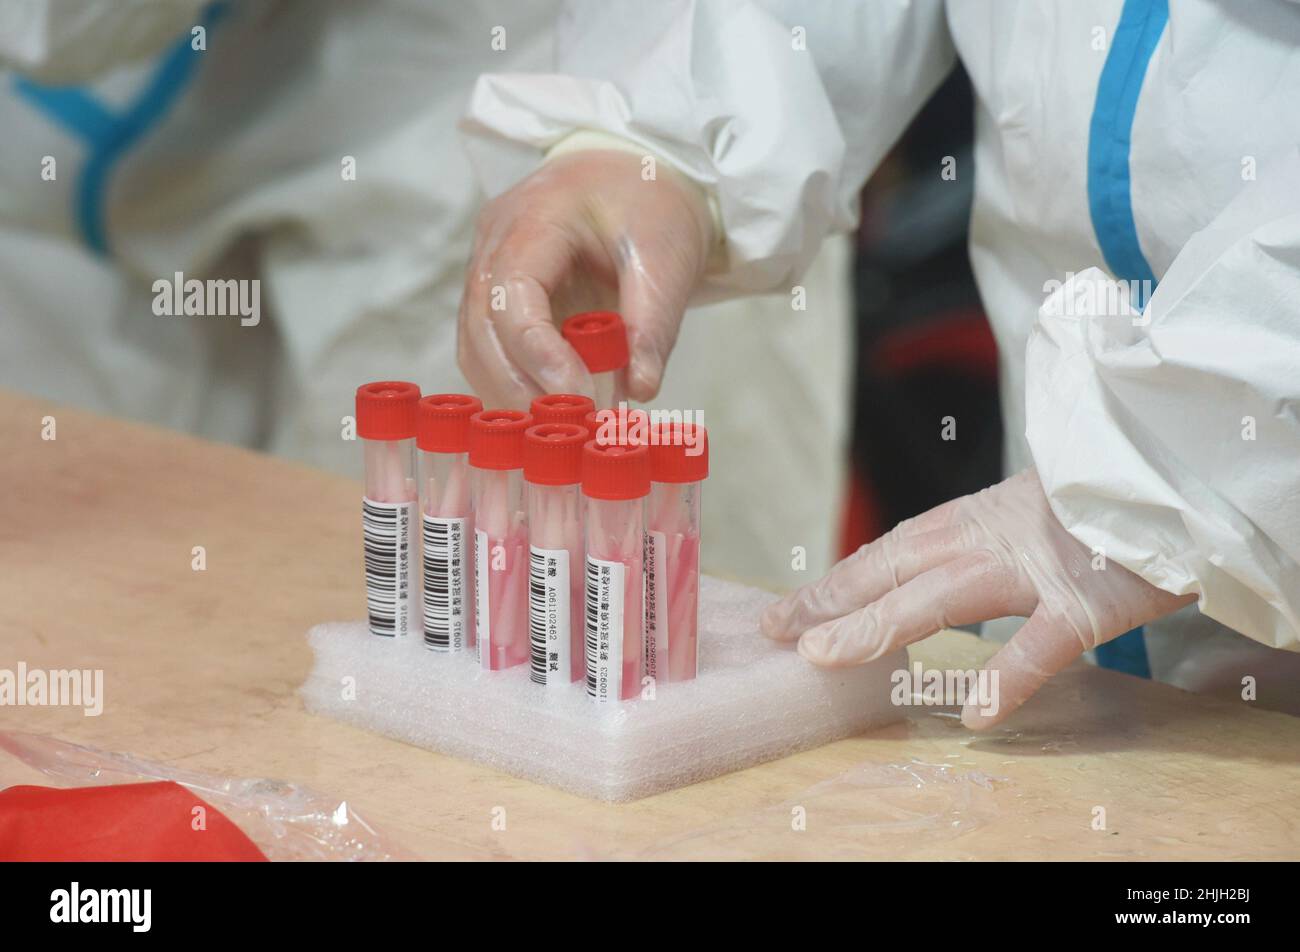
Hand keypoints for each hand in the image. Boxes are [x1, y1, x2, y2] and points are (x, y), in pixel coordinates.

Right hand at [457, 149, 713, 407]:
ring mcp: (487, 268)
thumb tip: (640, 389)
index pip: (512, 295)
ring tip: (562, 429)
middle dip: (520, 387)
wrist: (635, 172)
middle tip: (569, 430)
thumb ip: (654, 323)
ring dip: (511, 394)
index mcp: (534, 217)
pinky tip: (549, 413)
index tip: (580, 397)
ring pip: (475, 346)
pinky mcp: (497, 297)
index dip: (538, 353)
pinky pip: (489, 350)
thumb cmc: (650, 204)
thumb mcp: (667, 257)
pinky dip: (514, 386)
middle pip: (481, 328)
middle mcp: (494, 242)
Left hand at [761, 469, 1194, 727]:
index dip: (837, 581)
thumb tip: (922, 577)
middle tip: (777, 630)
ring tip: (827, 656)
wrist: (1180, 467)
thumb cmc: (1107, 502)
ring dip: (881, 625)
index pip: (891, 552)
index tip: (786, 611)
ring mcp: (1039, 566)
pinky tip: (976, 713)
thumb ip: (979, 545)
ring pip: (945, 595)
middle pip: (897, 569)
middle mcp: (994, 537)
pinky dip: (1010, 674)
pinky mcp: (1093, 597)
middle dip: (833, 601)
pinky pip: (1046, 640)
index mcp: (978, 519)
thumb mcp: (1029, 515)